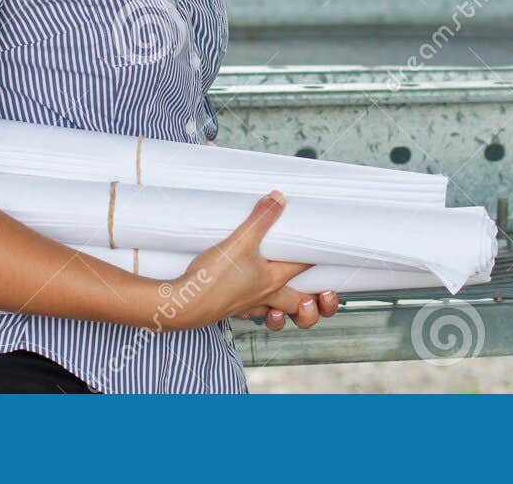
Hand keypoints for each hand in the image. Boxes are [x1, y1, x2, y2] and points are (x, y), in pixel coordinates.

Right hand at [159, 190, 330, 331]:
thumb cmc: (212, 282)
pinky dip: (260, 308)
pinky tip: (253, 300)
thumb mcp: (239, 242)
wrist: (184, 305)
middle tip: (323, 293)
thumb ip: (260, 219)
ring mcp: (249, 304)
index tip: (328, 249)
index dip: (318, 257)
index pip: (305, 267)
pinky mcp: (232, 308)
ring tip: (295, 302)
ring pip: (278, 313)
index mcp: (273, 280)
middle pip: (299, 303)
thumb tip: (278, 199)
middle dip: (313, 301)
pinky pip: (254, 312)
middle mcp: (266, 295)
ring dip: (287, 310)